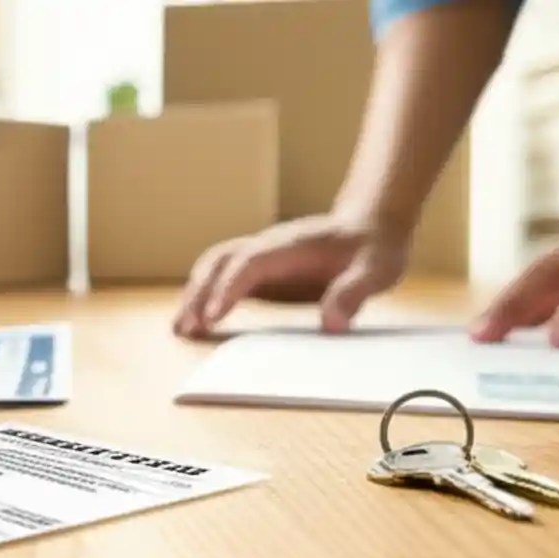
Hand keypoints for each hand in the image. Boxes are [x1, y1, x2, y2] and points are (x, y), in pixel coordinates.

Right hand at [173, 214, 410, 336]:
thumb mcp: (377, 270)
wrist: (370, 227)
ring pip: (213, 267)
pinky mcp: (260, 272)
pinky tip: (196, 323)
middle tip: (185, 328)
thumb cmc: (373, 248)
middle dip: (198, 293)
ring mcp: (260, 258)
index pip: (249, 263)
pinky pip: (222, 279)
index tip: (213, 317)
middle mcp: (267, 247)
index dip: (229, 288)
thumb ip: (354, 293)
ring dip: (194, 294)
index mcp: (291, 246)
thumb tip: (332, 323)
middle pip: (219, 262)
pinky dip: (204, 297)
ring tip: (180, 329)